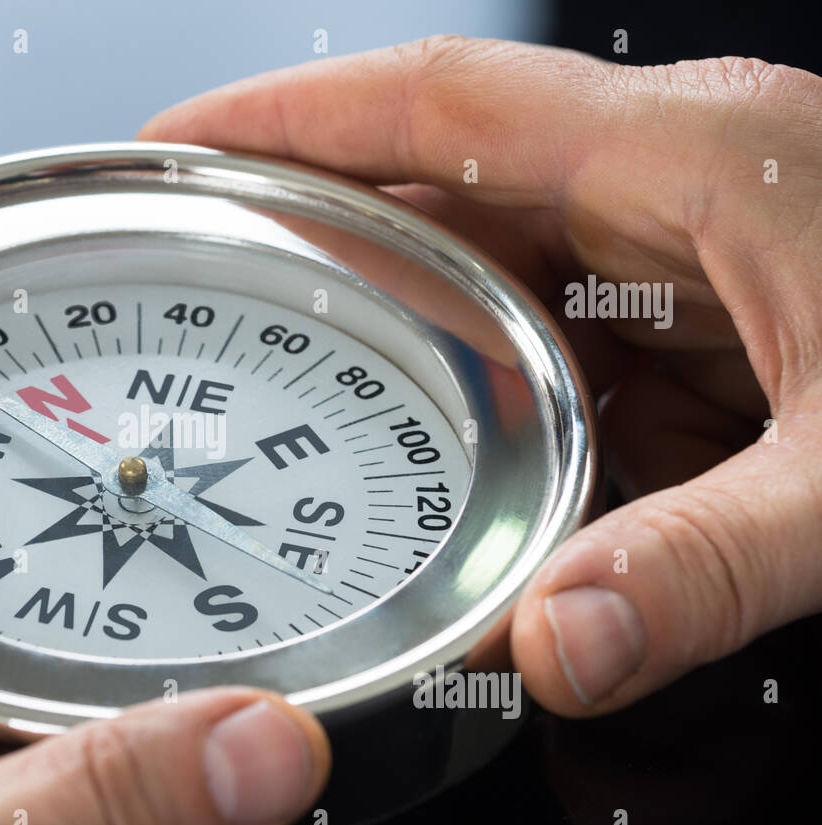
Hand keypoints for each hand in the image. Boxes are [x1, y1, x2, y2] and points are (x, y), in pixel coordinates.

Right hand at [140, 36, 821, 715]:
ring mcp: (701, 249)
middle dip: (321, 228)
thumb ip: (708, 560)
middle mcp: (683, 184)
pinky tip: (466, 446)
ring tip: (303, 376)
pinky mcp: (722, 314)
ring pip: (505, 268)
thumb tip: (553, 643)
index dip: (291, 115)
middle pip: (449, 183)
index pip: (440, 101)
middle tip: (206, 283)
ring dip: (410, 324)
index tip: (181, 141)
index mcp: (695, 160)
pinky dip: (505, 388)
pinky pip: (571, 336)